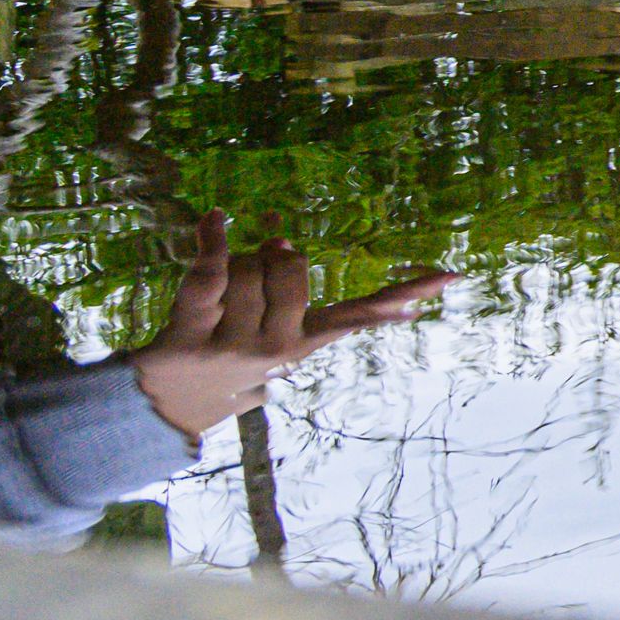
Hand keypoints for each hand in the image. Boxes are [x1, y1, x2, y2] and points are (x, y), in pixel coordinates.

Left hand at [127, 212, 450, 442]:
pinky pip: (207, 277)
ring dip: (230, 262)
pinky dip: (211, 242)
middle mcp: (275, 348)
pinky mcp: (191, 337)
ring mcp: (233, 345)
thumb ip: (303, 295)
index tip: (451, 276)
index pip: (362, 313)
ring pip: (246, 268)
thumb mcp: (280, 337)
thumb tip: (305, 252)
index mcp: (305, 343)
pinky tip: (217, 218)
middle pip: (288, 268)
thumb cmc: (233, 354)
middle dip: (270, 256)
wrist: (168, 401)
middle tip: (251, 271)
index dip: (407, 292)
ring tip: (218, 292)